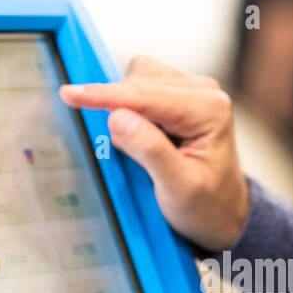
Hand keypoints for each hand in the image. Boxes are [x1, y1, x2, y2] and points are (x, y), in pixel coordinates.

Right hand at [59, 56, 247, 251]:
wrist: (222, 213)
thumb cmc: (206, 206)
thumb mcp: (178, 188)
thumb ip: (150, 150)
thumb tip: (117, 117)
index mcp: (209, 109)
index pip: (146, 95)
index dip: (104, 95)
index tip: (69, 94)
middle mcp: (204, 91)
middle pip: (140, 79)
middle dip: (119, 108)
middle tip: (129, 153)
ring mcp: (192, 91)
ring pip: (138, 79)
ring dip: (125, 107)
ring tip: (141, 148)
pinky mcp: (179, 96)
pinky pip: (140, 89)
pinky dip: (130, 110)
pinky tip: (144, 137)